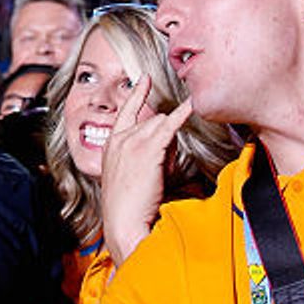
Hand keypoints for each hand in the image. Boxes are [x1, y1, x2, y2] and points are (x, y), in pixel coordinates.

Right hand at [97, 77, 192, 264]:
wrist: (123, 223)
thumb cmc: (129, 207)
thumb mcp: (130, 175)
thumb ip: (144, 156)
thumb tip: (166, 145)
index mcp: (110, 145)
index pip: (126, 112)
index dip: (137, 94)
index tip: (144, 80)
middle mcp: (118, 139)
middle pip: (152, 120)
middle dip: (164, 138)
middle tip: (163, 169)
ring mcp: (131, 142)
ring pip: (162, 125)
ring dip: (170, 145)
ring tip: (164, 172)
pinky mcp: (147, 148)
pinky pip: (170, 125)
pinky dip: (183, 114)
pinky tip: (192, 105)